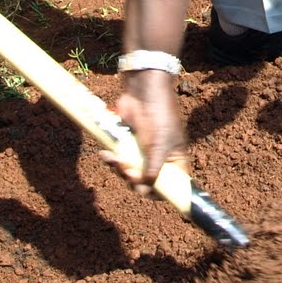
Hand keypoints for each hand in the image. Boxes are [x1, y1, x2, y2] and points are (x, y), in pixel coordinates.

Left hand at [104, 70, 186, 189]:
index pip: (170, 186)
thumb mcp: (161, 144)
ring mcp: (141, 152)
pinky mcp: (126, 145)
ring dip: (119, 169)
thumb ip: (154, 169)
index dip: (158, 192)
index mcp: (175, 160)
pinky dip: (111, 160)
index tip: (145, 190)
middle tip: (126, 171)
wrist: (141, 90)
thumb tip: (145, 189)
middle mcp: (159, 159)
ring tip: (114, 159)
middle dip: (133, 179)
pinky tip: (106, 154)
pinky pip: (118, 161)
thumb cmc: (160, 115)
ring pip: (129, 173)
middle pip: (145, 182)